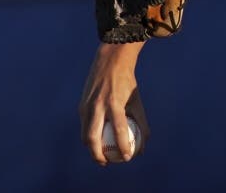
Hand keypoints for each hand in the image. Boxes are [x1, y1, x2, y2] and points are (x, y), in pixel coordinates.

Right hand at [79, 42, 148, 164]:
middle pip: (92, 138)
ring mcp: (87, 105)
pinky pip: (84, 125)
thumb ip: (141, 122)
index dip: (123, 146)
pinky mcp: (81, 105)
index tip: (127, 157)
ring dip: (91, 148)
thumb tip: (144, 145)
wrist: (110, 61)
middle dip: (98, 155)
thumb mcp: (136, 100)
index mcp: (114, 102)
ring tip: (100, 156)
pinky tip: (96, 140)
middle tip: (107, 162)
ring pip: (85, 134)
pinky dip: (89, 135)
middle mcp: (98, 105)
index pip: (119, 130)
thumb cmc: (127, 82)